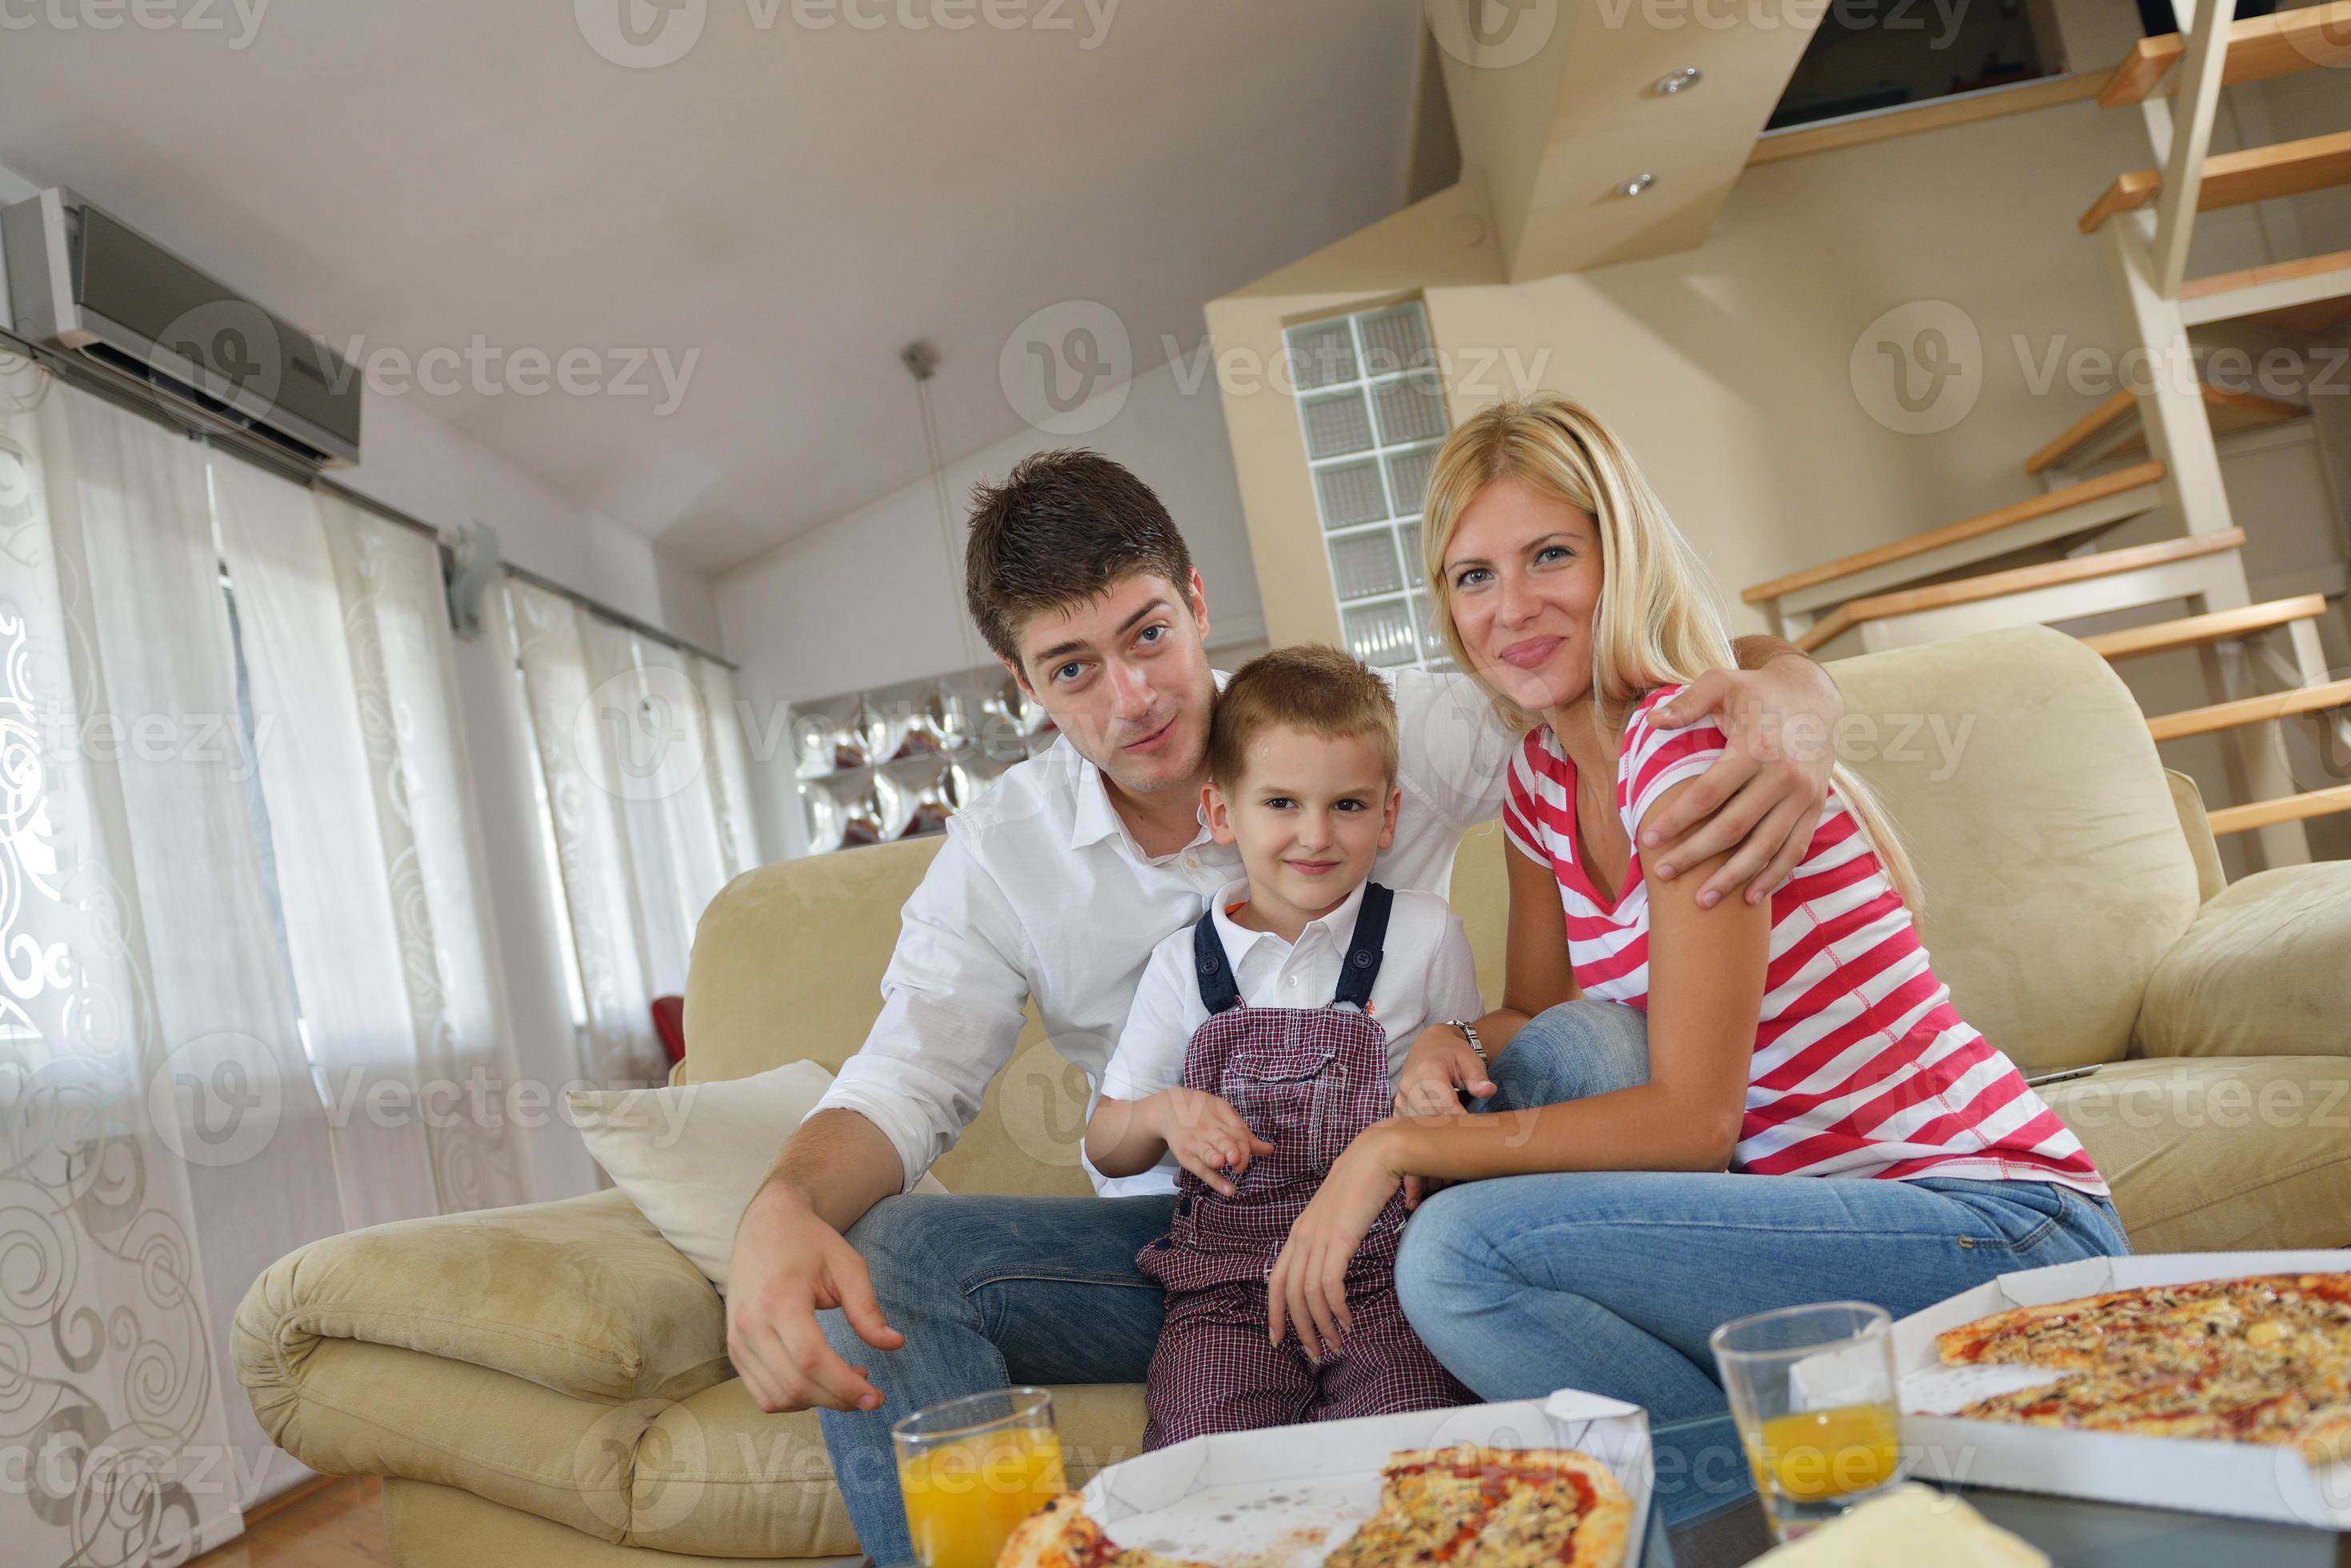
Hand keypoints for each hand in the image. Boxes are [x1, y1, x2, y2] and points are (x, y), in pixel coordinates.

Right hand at [725, 1180, 904, 1413]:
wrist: (765, 1226)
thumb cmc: (809, 1243)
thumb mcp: (847, 1266)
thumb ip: (867, 1309)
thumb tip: (894, 1344)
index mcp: (779, 1299)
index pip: (811, 1360)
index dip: (844, 1386)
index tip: (876, 1397)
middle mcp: (751, 1324)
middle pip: (795, 1385)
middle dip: (838, 1399)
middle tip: (870, 1394)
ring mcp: (738, 1340)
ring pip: (777, 1397)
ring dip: (818, 1402)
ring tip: (848, 1381)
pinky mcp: (734, 1350)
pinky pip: (763, 1394)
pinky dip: (795, 1399)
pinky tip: (820, 1382)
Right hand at [1149, 1087, 1273, 1197]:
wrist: (1169, 1109)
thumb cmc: (1203, 1114)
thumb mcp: (1223, 1115)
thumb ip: (1245, 1134)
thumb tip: (1270, 1150)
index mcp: (1220, 1115)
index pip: (1237, 1130)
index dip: (1246, 1145)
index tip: (1259, 1154)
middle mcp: (1207, 1129)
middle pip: (1222, 1139)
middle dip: (1230, 1148)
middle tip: (1236, 1159)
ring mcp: (1195, 1143)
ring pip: (1207, 1153)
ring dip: (1214, 1158)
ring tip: (1222, 1163)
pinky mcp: (1187, 1156)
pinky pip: (1202, 1170)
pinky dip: (1215, 1181)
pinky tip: (1228, 1190)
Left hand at [1267, 1128, 1404, 1360]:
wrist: (1376, 1155)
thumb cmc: (1362, 1184)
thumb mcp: (1337, 1216)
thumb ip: (1330, 1239)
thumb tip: (1336, 1264)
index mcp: (1298, 1232)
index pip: (1275, 1279)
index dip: (1274, 1312)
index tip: (1278, 1338)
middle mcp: (1301, 1236)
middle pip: (1289, 1294)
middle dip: (1299, 1329)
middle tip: (1314, 1353)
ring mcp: (1318, 1237)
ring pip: (1309, 1295)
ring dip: (1321, 1325)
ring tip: (1335, 1343)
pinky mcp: (1339, 1239)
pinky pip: (1330, 1285)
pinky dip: (1336, 1308)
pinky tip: (1347, 1319)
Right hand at [1393, 1023, 1490, 1208]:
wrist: (1429, 1048)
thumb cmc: (1454, 1055)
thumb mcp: (1469, 1059)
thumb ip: (1477, 1076)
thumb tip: (1487, 1090)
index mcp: (1427, 1073)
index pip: (1440, 1105)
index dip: (1453, 1128)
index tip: (1465, 1151)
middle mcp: (1409, 1089)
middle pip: (1422, 1128)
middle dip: (1435, 1157)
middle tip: (1449, 1184)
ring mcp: (1400, 1103)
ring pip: (1409, 1141)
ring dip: (1420, 1168)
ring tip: (1428, 1197)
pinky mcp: (1397, 1116)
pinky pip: (1402, 1145)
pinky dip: (1409, 1168)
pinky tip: (1413, 1194)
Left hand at [1643, 657, 1837, 907]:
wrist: (1814, 698)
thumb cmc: (1757, 692)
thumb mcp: (1723, 683)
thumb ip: (1688, 702)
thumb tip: (1651, 721)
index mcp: (1756, 748)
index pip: (1708, 793)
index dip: (1676, 819)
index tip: (1648, 837)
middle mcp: (1783, 777)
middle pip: (1733, 827)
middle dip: (1695, 855)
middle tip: (1662, 873)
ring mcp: (1803, 797)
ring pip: (1765, 848)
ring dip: (1733, 878)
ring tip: (1701, 901)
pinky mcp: (1815, 809)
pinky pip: (1794, 850)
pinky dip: (1773, 876)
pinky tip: (1750, 898)